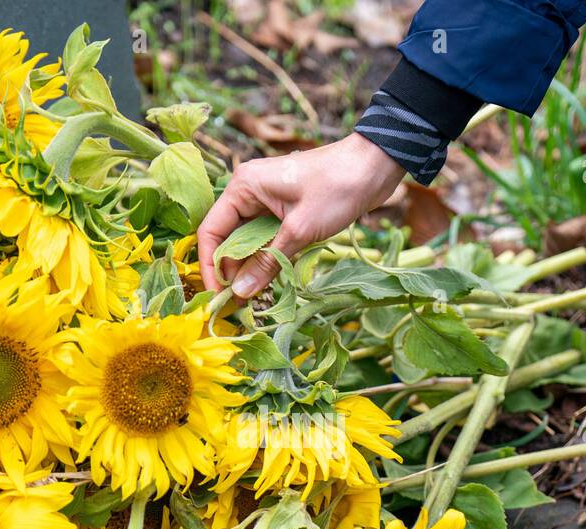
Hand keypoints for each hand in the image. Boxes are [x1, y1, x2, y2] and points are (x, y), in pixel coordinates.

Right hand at [197, 133, 406, 297]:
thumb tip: (240, 293)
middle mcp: (248, 192)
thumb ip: (268, 262)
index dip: (211, 267)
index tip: (217, 297)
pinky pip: (266, 240)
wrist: (374, 166)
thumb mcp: (300, 230)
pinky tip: (268, 283)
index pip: (211, 231)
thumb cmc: (337, 188)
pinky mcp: (283, 211)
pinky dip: (266, 260)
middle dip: (230, 272)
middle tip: (237, 306)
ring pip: (247, 243)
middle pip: (227, 239)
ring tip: (252, 300)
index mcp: (244, 187)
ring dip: (249, 269)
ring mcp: (266, 202)